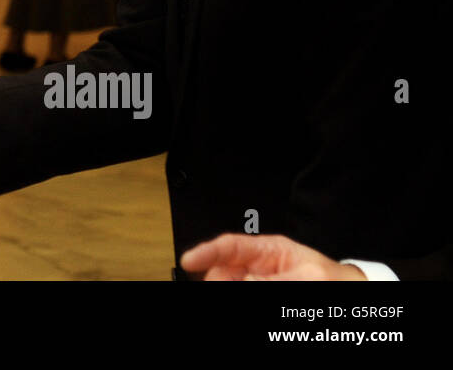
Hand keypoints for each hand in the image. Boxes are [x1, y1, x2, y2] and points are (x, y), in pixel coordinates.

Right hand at [180, 233, 368, 280]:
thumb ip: (277, 278)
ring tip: (230, 287)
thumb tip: (245, 280)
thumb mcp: (309, 277)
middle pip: (222, 271)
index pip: (230, 246)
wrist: (354, 293)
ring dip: (226, 286)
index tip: (190, 260)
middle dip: (216, 280)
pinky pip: (239, 292)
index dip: (206, 251)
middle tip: (217, 286)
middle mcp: (259, 268)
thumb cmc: (337, 280)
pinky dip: (234, 293)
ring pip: (228, 284)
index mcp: (269, 251)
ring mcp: (259, 284)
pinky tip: (238, 293)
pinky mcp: (263, 298)